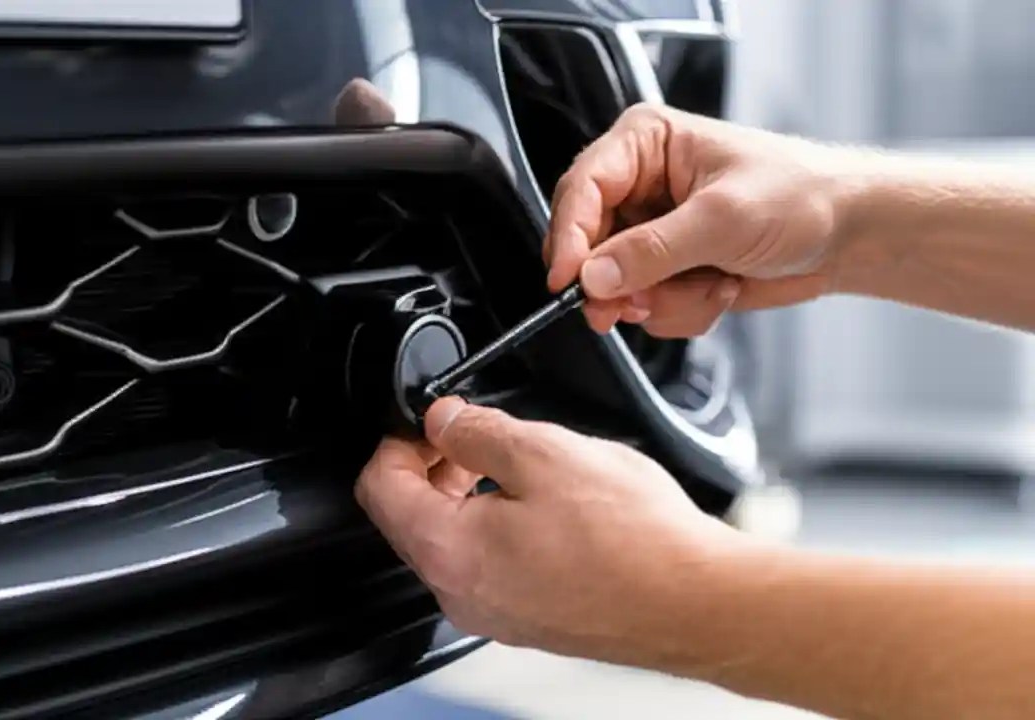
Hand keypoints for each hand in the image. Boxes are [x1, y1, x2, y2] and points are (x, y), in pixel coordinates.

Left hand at [354, 397, 745, 667]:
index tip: (429, 418)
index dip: (398, 439)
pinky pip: (487, 564)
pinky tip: (542, 501)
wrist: (695, 603)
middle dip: (431, 465)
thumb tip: (443, 419)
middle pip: (408, 517)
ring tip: (515, 461)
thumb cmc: (633, 540)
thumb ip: (477, 430)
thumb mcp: (544, 452)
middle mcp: (460, 593)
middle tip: (470, 432)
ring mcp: (493, 611)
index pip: (380, 487)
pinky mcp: (527, 618)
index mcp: (448, 551)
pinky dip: (495, 524)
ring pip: (449, 541)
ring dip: (464, 492)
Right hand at [545, 103, 858, 335]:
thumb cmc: (803, 196)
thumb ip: (654, 250)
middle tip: (632, 304)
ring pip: (616, 285)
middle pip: (587, 244)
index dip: (568, 237)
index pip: (582, 189)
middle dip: (618, 281)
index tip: (569, 279)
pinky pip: (646, 307)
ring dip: (663, 299)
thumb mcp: (724, 218)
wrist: (850, 235)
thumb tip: (596, 275)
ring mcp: (652, 232)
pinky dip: (683, 310)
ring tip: (712, 282)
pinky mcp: (668, 270)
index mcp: (646, 144)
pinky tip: (720, 287)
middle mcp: (640, 185)